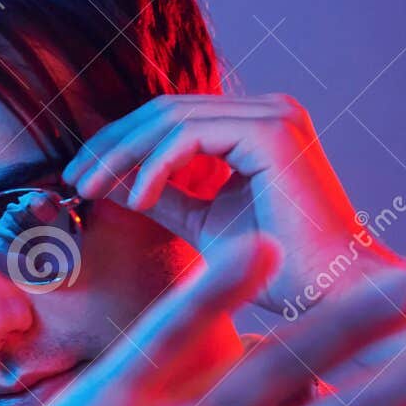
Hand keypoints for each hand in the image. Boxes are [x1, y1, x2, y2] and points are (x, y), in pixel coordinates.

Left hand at [63, 94, 394, 313]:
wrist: (333, 296)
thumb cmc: (280, 271)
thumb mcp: (204, 224)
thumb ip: (165, 197)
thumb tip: (111, 183)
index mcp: (257, 126)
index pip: (172, 118)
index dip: (120, 143)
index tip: (80, 178)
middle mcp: (269, 111)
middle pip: (165, 109)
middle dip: (111, 143)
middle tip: (72, 178)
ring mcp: (274, 116)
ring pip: (171, 118)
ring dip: (122, 153)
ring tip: (89, 188)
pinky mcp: (273, 133)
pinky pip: (190, 136)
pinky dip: (155, 165)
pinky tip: (138, 199)